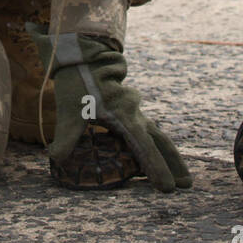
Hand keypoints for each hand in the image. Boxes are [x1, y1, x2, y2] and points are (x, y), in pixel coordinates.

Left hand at [29, 30, 191, 192]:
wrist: (85, 55)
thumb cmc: (78, 83)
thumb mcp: (69, 110)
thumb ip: (65, 136)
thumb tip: (56, 158)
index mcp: (123, 115)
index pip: (143, 146)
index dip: (155, 167)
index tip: (167, 187)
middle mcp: (134, 114)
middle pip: (160, 142)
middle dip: (173, 164)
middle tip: (186, 185)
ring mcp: (134, 111)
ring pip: (158, 136)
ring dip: (169, 156)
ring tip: (182, 178)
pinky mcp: (129, 110)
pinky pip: (148, 131)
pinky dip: (156, 146)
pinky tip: (157, 158)